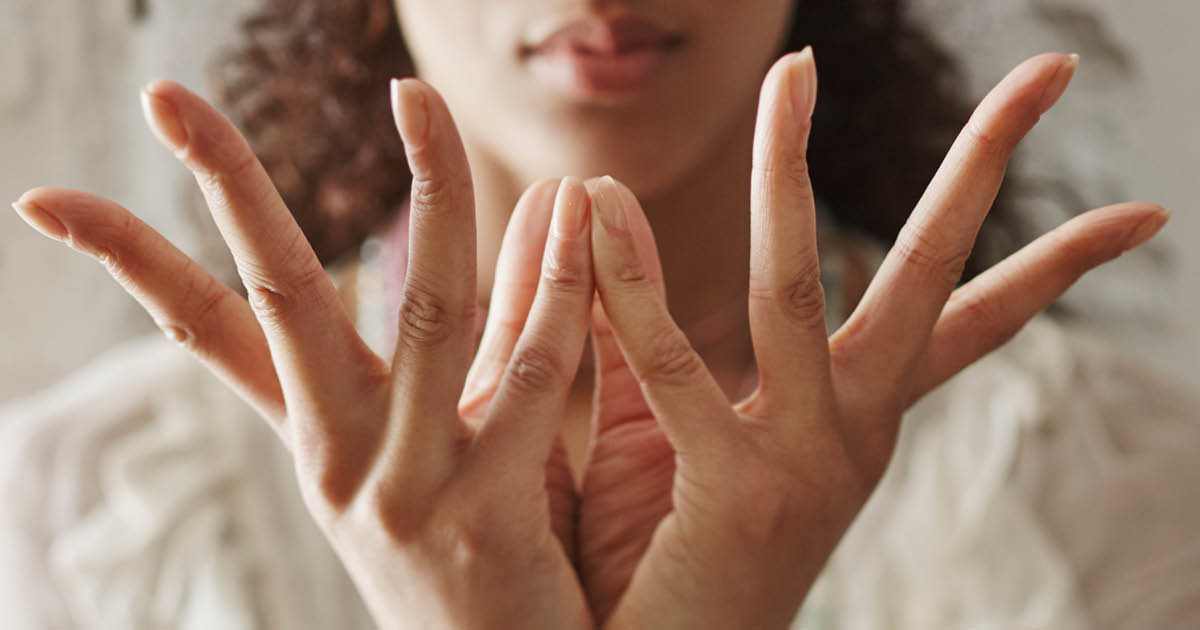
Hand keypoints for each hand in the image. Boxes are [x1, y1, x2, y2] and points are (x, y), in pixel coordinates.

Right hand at [12, 79, 596, 629]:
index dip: (130, 265)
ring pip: (418, 313)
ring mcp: (402, 489)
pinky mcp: (482, 515)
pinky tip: (570, 217)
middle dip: (227, 193)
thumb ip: (489, 325)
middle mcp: (339, 460)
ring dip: (432, 196)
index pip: (209, 335)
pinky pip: (526, 378)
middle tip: (166, 99)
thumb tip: (534, 202)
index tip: (49, 200)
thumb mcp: (455, 433)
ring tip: (420, 102)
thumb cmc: (482, 547)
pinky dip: (553, 290)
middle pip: (278, 301)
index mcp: (318, 437)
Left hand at [576, 49, 1168, 627]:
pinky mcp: (729, 491)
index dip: (1058, 268)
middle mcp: (855, 430)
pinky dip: (631, 277)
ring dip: (788, 168)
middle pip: (934, 277)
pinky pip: (667, 363)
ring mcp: (804, 460)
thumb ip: (637, 329)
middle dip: (988, 166)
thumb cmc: (663, 549)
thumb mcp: (666, 427)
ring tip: (795, 70)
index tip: (1141, 215)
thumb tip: (600, 214)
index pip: (973, 322)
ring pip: (795, 288)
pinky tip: (600, 198)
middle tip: (1052, 69)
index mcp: (862, 417)